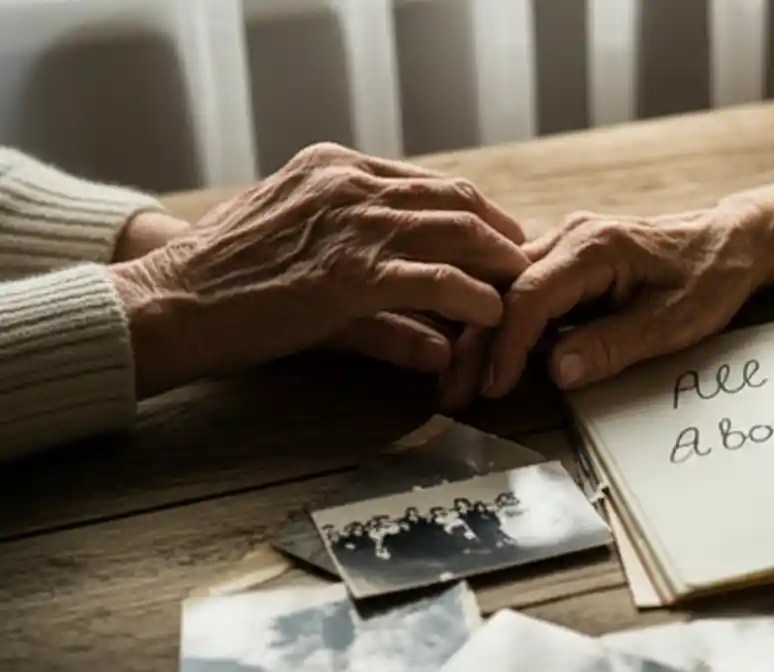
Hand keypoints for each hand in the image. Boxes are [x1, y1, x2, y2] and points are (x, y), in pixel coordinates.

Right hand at [109, 142, 527, 396]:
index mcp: (334, 166)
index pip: (427, 181)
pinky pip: (436, 279)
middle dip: (498, 231)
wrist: (168, 301)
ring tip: (521, 288)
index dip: (472, 210)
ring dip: (498, 261)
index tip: (497, 236)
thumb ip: (362, 273)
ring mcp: (352, 226)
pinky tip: (493, 316)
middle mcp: (349, 183)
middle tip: (523, 262)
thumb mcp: (298, 253)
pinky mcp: (351, 275)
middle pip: (454, 199)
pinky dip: (474, 296)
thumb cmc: (225, 281)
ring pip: (456, 231)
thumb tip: (427, 323)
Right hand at [475, 199, 771, 399]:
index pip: (530, 296)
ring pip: (505, 289)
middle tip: (451, 394)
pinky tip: (484, 355)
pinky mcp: (567, 260)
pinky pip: (522, 289)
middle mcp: (571, 236)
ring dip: (480, 334)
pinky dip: (501, 323)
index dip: (505, 345)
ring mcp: (565, 244)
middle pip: (503, 289)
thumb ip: (615, 345)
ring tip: (457, 382)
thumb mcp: (674, 321)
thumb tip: (559, 371)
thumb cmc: (709, 279)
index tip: (492, 387)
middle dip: (474, 343)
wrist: (729, 242)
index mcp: (595, 247)